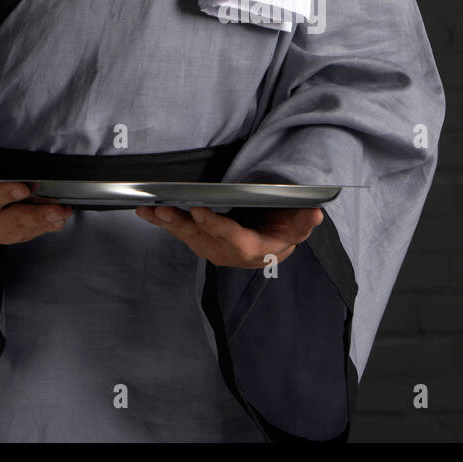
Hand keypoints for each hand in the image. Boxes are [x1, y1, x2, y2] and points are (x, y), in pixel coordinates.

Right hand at [0, 157, 72, 244]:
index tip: (24, 188)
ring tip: (63, 214)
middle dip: (37, 215)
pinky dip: (45, 227)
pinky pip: (28, 233)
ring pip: (24, 230)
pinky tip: (58, 220)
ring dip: (45, 223)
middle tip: (57, 210)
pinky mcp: (9, 235)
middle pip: (13, 221)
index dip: (7, 193)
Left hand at [134, 205, 323, 268]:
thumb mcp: (297, 228)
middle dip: (181, 224)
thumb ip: (305, 221)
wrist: (269, 247)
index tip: (200, 211)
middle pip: (202, 239)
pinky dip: (162, 222)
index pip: (233, 238)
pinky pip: (180, 232)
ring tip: (148, 209)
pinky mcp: (199, 241)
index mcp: (251, 249)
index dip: (216, 226)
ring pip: (187, 236)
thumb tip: (316, 211)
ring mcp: (211, 248)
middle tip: (163, 210)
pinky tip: (146, 211)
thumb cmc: (282, 232)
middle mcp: (227, 252)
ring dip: (167, 223)